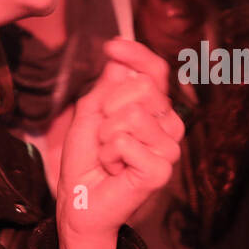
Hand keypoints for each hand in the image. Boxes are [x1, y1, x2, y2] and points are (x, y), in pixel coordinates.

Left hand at [56, 38, 184, 248]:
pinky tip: (115, 170)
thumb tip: (119, 59)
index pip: (156, 72)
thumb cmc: (86, 160)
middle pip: (142, 88)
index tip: (112, 46)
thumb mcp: (91, 113)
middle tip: (105, 136)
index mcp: (155, 109)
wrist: (80, 202)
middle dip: (109, 109)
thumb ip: (107, 86)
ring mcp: (168, 149)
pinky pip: (125, 142)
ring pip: (132, 115)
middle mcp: (168, 125)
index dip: (137, 54)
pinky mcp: (161, 170)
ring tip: (109, 156)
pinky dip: (109, 156)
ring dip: (106, 136)